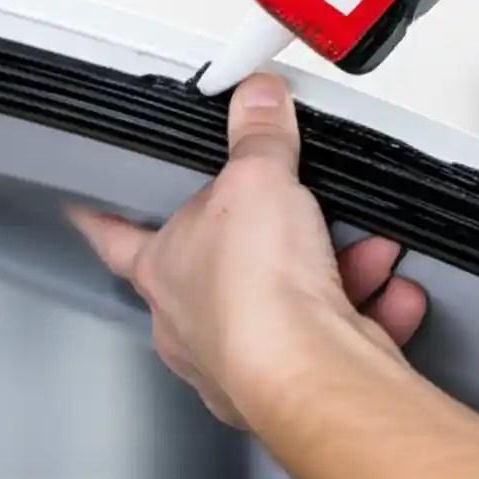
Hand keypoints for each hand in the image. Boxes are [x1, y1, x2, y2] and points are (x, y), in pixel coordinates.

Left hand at [68, 74, 427, 427]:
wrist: (310, 370)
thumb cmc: (256, 291)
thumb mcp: (257, 179)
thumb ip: (259, 136)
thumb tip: (257, 97)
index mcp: (164, 269)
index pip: (114, 235)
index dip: (102, 216)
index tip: (86, 207)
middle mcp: (196, 321)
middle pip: (228, 265)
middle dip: (276, 239)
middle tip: (302, 214)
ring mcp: (247, 358)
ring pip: (292, 302)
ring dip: (339, 271)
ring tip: (368, 251)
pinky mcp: (299, 381)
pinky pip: (338, 334)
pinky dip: (372, 310)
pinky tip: (392, 293)